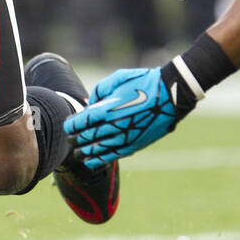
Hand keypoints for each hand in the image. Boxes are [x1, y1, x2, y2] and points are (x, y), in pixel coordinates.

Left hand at [63, 64, 196, 166]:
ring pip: (98, 150)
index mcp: (107, 109)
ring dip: (85, 152)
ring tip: (77, 154)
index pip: (81, 122)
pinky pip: (113, 155)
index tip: (68, 125)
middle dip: (76, 140)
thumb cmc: (144, 82)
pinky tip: (91, 161)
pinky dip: (100, 159)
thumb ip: (100, 91)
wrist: (171, 94)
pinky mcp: (135, 145)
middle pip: (87, 137)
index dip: (71, 125)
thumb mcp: (118, 78)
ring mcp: (125, 137)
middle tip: (70, 140)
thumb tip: (89, 104)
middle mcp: (113, 126)